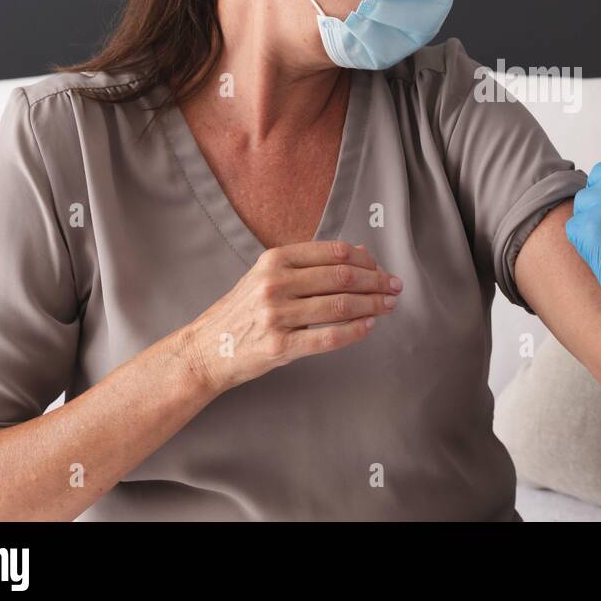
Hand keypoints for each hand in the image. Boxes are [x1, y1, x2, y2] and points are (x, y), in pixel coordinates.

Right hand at [184, 240, 400, 393]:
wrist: (206, 350)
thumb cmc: (242, 312)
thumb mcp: (268, 276)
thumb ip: (309, 264)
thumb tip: (358, 250)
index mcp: (275, 260)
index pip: (334, 253)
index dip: (366, 259)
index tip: (381, 268)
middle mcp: (275, 283)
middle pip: (343, 277)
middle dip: (376, 281)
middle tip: (395, 286)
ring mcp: (277, 315)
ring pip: (341, 306)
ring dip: (372, 305)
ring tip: (388, 306)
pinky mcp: (280, 346)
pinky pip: (328, 337)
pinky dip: (355, 331)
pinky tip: (369, 327)